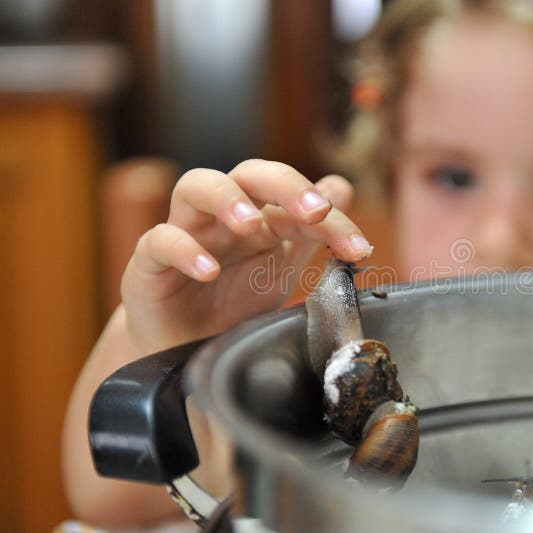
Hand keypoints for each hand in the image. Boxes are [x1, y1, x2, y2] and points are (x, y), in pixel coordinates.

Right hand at [120, 159, 369, 353]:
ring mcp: (187, 232)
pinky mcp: (150, 262)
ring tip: (251, 224)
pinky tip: (208, 271)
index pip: (299, 200)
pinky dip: (185, 250)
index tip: (359, 248)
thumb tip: (343, 186)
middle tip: (313, 210)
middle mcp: (225, 216)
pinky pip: (160, 240)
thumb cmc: (233, 303)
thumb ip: (312, 232)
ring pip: (196, 185)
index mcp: (262, 216)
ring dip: (227, 199)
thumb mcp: (281, 268)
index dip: (332, 220)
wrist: (186, 349)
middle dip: (285, 185)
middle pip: (250, 173)